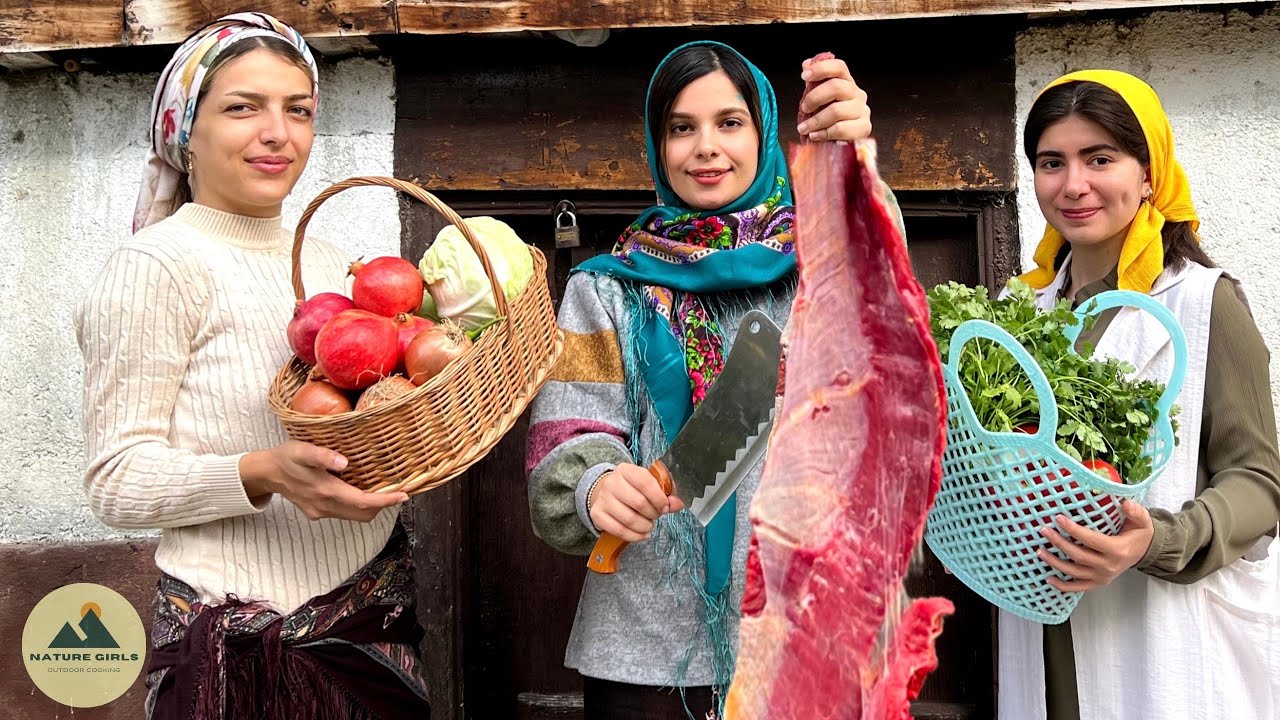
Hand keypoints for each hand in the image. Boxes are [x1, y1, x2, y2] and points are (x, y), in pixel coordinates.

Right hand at [240, 441, 408, 522]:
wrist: (266, 472)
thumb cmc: (287, 457)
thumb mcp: (303, 450)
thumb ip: (323, 456)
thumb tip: (344, 463)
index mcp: (326, 491)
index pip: (364, 502)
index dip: (386, 501)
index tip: (404, 495)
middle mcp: (325, 506)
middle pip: (363, 514)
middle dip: (383, 505)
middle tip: (398, 491)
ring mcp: (321, 511)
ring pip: (354, 515)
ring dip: (371, 506)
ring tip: (385, 490)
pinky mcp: (317, 512)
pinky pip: (344, 513)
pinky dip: (357, 505)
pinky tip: (361, 490)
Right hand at [588, 464, 685, 541]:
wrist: (605, 491)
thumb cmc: (632, 488)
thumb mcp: (648, 484)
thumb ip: (666, 493)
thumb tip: (678, 504)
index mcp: (626, 470)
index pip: (645, 483)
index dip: (659, 498)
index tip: (665, 507)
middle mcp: (612, 483)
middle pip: (639, 503)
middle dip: (653, 514)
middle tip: (656, 515)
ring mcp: (602, 499)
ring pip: (630, 519)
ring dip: (645, 526)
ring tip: (649, 525)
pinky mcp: (597, 515)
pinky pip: (619, 531)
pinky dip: (635, 536)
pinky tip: (642, 534)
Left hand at [797, 54, 871, 142]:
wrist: (841, 140)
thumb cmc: (829, 117)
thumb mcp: (820, 99)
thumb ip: (814, 83)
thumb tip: (806, 64)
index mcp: (847, 82)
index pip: (839, 67)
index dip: (821, 68)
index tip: (804, 76)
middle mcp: (857, 93)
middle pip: (836, 87)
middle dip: (815, 98)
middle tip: (804, 108)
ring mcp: (863, 110)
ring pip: (837, 110)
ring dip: (816, 121)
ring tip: (804, 128)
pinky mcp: (864, 127)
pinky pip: (841, 129)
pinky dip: (824, 133)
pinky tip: (815, 135)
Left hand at [1037, 499, 1154, 591]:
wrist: (1146, 552)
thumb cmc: (1140, 534)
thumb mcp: (1143, 521)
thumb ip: (1136, 511)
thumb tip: (1125, 503)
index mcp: (1117, 550)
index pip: (1090, 540)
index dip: (1073, 530)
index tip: (1058, 518)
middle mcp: (1108, 566)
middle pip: (1078, 555)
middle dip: (1058, 543)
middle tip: (1044, 531)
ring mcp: (1102, 576)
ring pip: (1074, 572)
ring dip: (1055, 563)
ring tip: (1040, 551)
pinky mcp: (1098, 582)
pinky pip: (1078, 587)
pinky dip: (1063, 586)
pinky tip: (1049, 579)